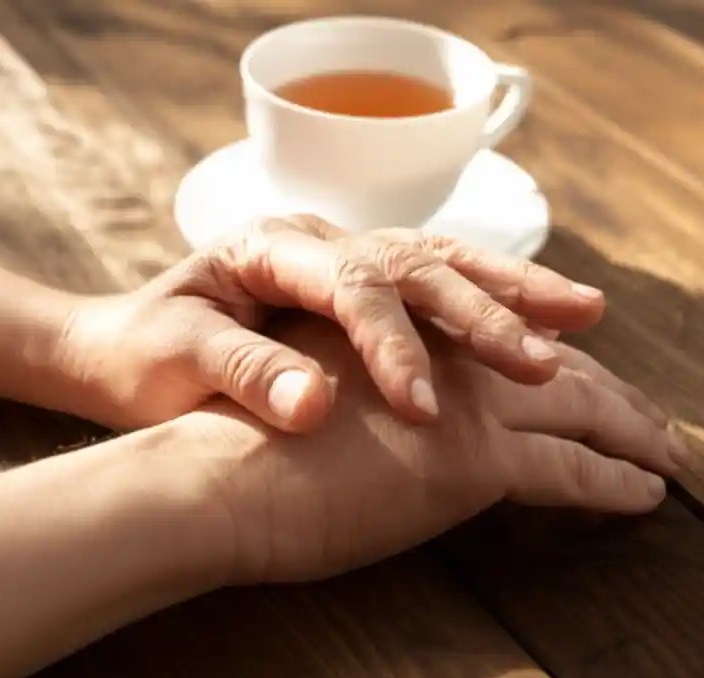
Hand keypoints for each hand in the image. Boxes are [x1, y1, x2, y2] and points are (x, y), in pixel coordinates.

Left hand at [53, 215, 605, 430]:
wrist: (117, 344)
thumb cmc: (142, 353)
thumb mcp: (178, 360)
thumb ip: (245, 371)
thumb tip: (312, 406)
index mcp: (273, 248)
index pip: (353, 288)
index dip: (394, 347)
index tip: (423, 410)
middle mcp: (324, 242)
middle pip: (420, 264)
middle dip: (489, 311)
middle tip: (548, 357)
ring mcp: (349, 260)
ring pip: (446, 263)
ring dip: (517, 291)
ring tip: (586, 315)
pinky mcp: (364, 290)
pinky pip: (441, 285)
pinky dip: (497, 301)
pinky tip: (547, 324)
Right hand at [183, 314, 685, 584]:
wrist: (215, 476)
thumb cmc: (236, 446)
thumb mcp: (302, 388)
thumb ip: (354, 387)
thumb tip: (378, 411)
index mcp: (406, 329)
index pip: (500, 335)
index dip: (553, 350)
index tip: (587, 367)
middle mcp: (444, 351)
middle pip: (556, 364)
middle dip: (615, 393)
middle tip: (655, 421)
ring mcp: (465, 400)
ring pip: (581, 407)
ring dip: (633, 432)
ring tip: (667, 456)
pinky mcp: (473, 457)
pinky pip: (571, 470)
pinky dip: (616, 482)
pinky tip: (645, 495)